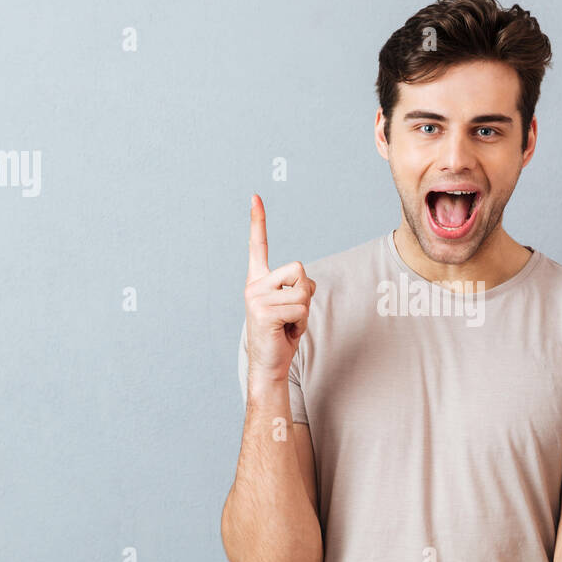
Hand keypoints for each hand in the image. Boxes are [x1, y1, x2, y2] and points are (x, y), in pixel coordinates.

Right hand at [245, 193, 315, 384]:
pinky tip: (285, 332)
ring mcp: (256, 298)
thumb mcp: (292, 305)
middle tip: (291, 315)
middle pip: (299, 270)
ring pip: (303, 291)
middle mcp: (253, 285)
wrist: (270, 365)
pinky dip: (301, 322)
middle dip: (305, 293)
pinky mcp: (264, 313)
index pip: (258, 246)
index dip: (258, 221)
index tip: (256, 196)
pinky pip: (300, 308)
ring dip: (304, 311)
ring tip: (288, 325)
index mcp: (257, 280)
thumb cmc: (282, 334)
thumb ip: (298, 288)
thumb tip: (307, 284)